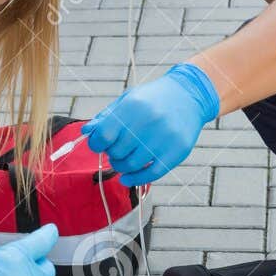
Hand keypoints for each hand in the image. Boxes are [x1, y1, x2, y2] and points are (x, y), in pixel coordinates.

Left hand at [82, 63, 219, 183]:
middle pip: (117, 152)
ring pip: (131, 165)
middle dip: (111, 155)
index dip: (96, 143)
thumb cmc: (153, 100)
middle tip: (115, 151)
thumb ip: (106, 117)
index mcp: (134, 106)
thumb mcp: (128, 100)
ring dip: (122, 167)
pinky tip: (127, 178)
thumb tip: (86, 131)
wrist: (189, 95)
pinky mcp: (177, 152)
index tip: (99, 144)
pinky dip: (135, 179)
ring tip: (123, 160)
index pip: (104, 135)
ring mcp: (164, 138)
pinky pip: (151, 174)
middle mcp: (149, 122)